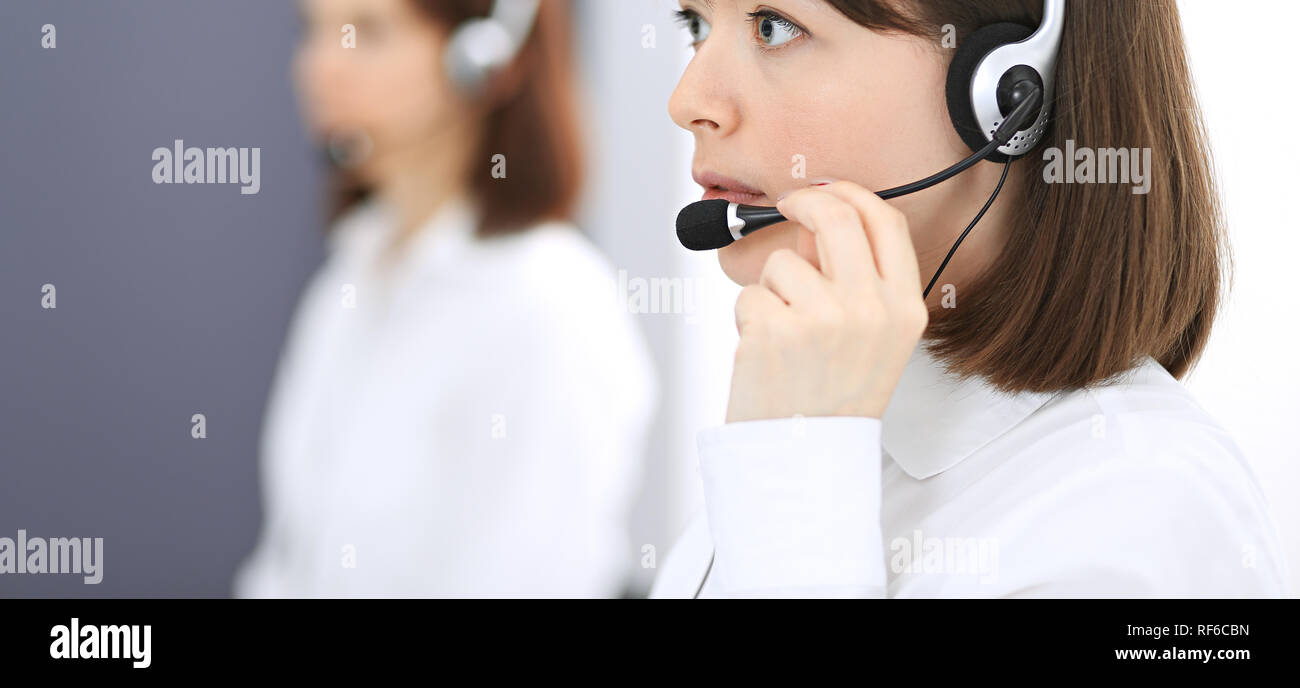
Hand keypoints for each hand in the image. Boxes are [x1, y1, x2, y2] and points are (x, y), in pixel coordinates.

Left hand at [725, 181, 927, 422]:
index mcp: (904, 307)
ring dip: (770, 291)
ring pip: (781, 263)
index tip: (825, 191)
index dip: (851, 193)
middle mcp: (870, 307)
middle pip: (834, 215)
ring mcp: (823, 317)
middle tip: (785, 206)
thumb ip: (861, 282)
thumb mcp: (877, 340)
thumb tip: (820, 219)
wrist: (807, 456)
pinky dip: (748, 321)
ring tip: (783, 337)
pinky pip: (749, 297)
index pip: (885, 221)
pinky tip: (766, 356)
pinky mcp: (775, 329)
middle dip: (803, 200)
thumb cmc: (835, 398)